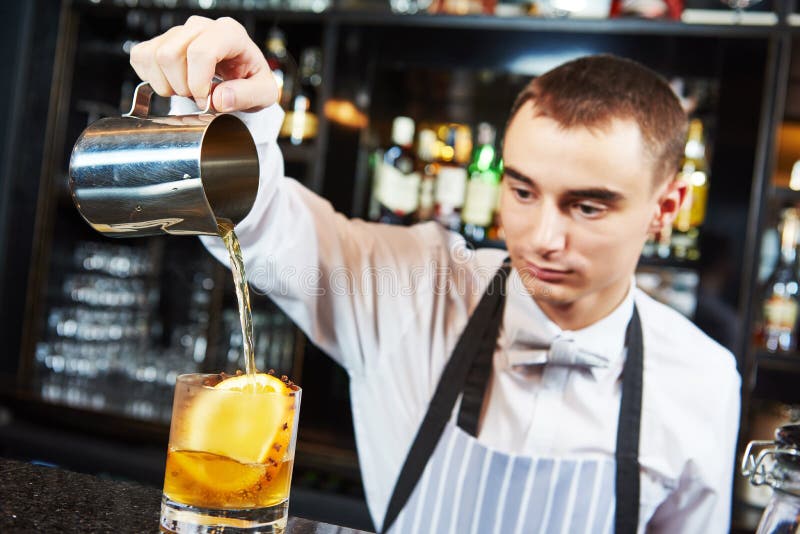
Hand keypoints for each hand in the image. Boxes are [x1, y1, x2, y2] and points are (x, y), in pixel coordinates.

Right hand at [129, 16, 277, 111]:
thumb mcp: (264, 93)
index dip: (198, 82)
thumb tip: (219, 98)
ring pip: (154, 56)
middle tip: (198, 98)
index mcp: (230, 33)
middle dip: (182, 87)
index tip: (205, 101)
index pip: (201, 51)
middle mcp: (201, 27)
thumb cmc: (251, 80)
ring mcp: (178, 32)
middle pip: (171, 54)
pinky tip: (172, 83)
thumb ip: (248, 96)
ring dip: (167, 84)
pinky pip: (141, 57)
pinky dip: (151, 78)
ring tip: (187, 91)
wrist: (240, 76)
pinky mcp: (160, 41)